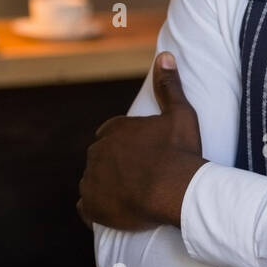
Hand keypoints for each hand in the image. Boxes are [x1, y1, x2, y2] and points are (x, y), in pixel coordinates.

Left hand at [77, 52, 206, 231]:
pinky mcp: (91, 205)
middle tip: (139, 176)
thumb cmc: (180, 152)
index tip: (140, 153)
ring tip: (129, 194)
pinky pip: (86, 207)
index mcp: (116, 129)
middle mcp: (97, 151)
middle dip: (115, 164)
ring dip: (105, 185)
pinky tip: (112, 210)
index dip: (125, 143)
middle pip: (101, 157)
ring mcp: (91, 179)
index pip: (111, 133)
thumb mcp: (181, 113)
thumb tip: (165, 55)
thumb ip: (169, 85)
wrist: (177, 189)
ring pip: (93, 180)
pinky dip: (96, 208)